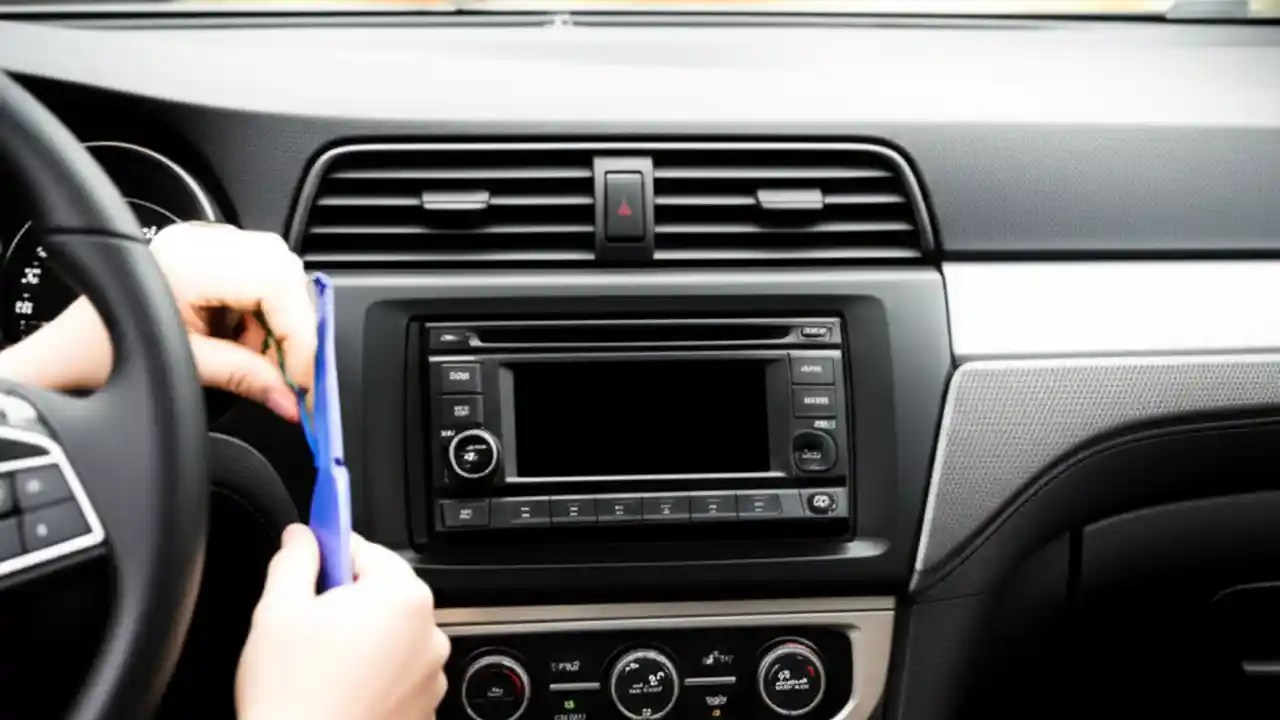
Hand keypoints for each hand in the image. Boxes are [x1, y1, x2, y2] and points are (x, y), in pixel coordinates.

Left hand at [0, 222, 315, 421]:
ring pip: (277, 274)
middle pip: (284, 272)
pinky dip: (262, 314)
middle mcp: (200, 243)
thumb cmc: (103, 353)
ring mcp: (204, 244)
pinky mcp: (206, 256)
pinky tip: (242, 341)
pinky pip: (258, 277)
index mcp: (191, 263)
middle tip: (289, 371)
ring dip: (278, 321)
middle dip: (294, 326)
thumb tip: (292, 398)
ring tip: (254, 358)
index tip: (304, 377)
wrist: (69, 350)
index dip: (300, 333)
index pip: (277, 285)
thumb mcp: (186, 369)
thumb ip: (247, 379)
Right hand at [236, 525, 449, 719]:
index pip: (366, 550)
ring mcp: (430, 675)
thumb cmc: (292, 695)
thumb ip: (294, 560)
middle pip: (381, 594)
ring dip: (360, 641)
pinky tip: (338, 690)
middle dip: (344, 603)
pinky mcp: (422, 708)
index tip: (309, 563)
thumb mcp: (278, 609)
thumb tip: (301, 536)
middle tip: (305, 627)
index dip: (328, 557)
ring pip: (389, 637)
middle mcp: (428, 634)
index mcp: (401, 597)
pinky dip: (372, 677)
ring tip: (319, 666)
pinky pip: (396, 675)